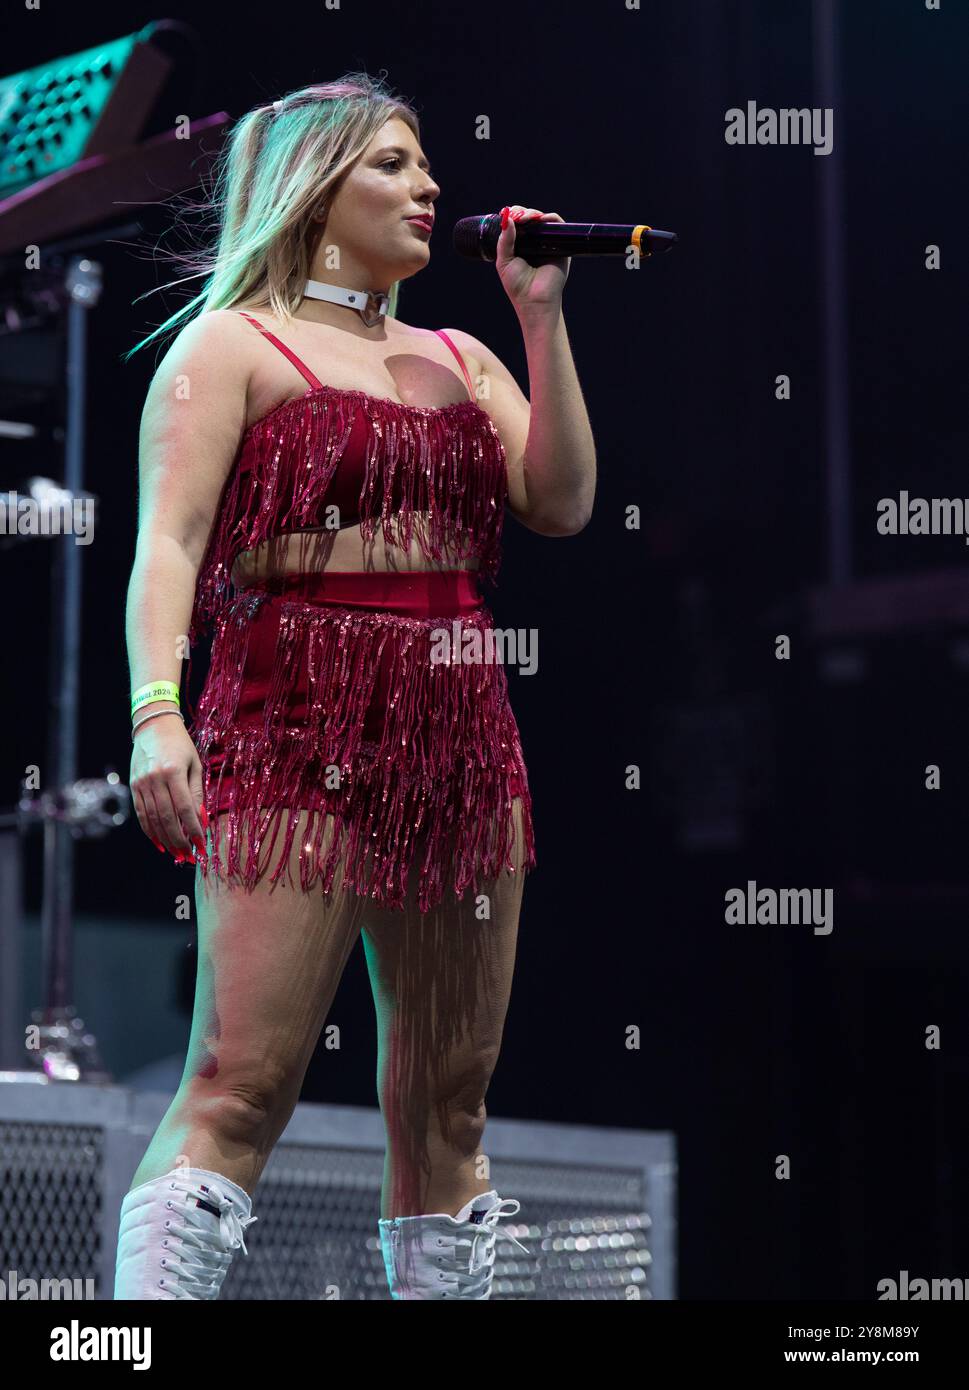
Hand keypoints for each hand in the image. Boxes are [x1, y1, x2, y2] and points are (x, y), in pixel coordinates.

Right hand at [130, 714, 206, 864]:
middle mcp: (154, 779)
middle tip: (189, 856)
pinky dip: (150, 831)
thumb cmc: (180, 745)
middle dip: (179, 841)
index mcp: (173, 771)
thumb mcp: (195, 765)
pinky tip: (160, 843)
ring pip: (152, 820)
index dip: (194, 830)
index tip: (203, 846)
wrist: (153, 726)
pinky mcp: (133, 787)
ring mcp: (141, 783)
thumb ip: (196, 793)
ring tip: (177, 854)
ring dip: (165, 840)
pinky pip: (141, 814)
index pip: (185, 809)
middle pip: (167, 818)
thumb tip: (200, 820)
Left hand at [495, 205, 568, 312]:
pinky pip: (558, 225)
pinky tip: (540, 220)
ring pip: (542, 219)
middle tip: (517, 217)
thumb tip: (506, 218)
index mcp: (520, 246)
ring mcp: (548, 243)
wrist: (535, 301)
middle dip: (522, 213)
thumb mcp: (504, 261)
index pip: (517, 224)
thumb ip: (504, 240)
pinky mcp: (561, 246)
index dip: (512, 216)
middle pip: (530, 218)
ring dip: (533, 214)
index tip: (506, 215)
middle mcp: (534, 243)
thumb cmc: (518, 286)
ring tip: (525, 219)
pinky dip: (550, 218)